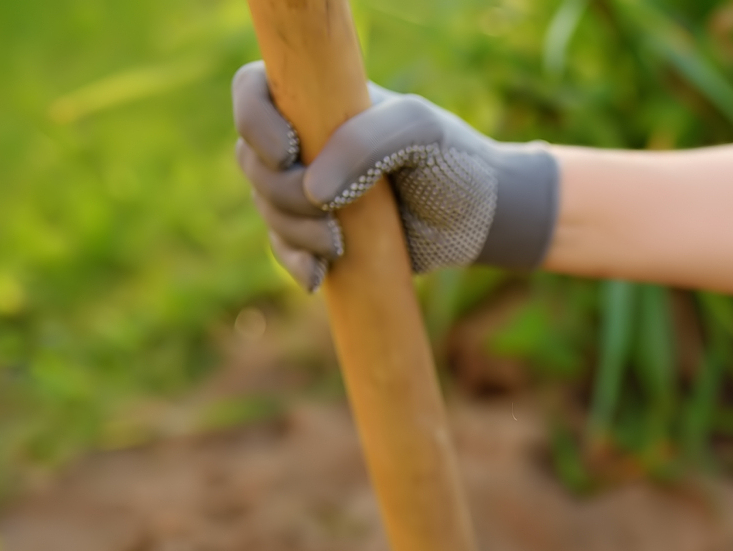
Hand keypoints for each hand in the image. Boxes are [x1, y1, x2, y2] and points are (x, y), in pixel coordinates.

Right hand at [231, 61, 558, 289]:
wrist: (480, 217)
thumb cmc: (453, 158)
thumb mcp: (419, 131)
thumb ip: (366, 143)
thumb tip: (313, 187)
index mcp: (320, 101)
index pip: (253, 91)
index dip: (254, 121)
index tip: (289, 154)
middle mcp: (306, 142)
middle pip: (252, 159)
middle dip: (281, 192)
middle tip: (330, 211)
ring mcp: (310, 189)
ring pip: (265, 206)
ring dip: (292, 231)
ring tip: (338, 245)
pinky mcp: (321, 232)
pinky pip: (284, 247)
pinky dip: (294, 262)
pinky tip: (317, 278)